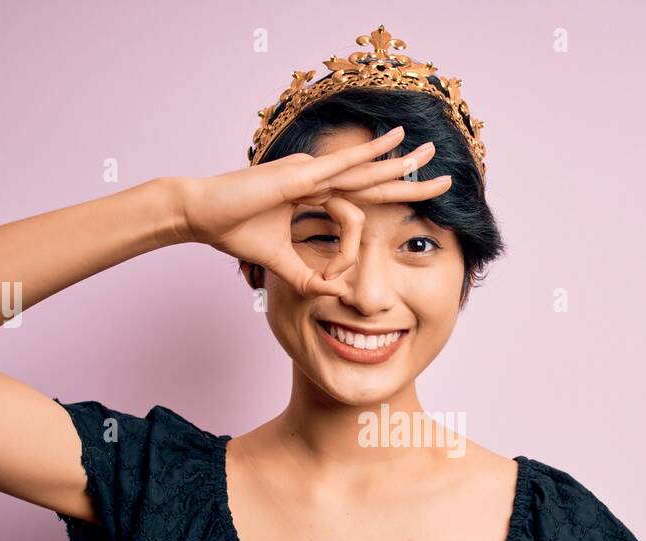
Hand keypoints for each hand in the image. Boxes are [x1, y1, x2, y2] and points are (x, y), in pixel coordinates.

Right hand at [175, 127, 451, 297]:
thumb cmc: (233, 231)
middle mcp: (317, 180)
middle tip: (444, 177)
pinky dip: (370, 153)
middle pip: (373, 180)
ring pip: (366, 170)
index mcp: (313, 196)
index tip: (363, 255)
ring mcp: (311, 173)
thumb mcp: (279, 261)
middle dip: (408, 178)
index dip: (370, 229)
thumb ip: (305, 276)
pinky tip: (394, 141)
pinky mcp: (301, 175)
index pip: (359, 206)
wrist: (201, 216)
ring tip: (431, 155)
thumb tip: (329, 293)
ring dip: (400, 163)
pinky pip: (343, 167)